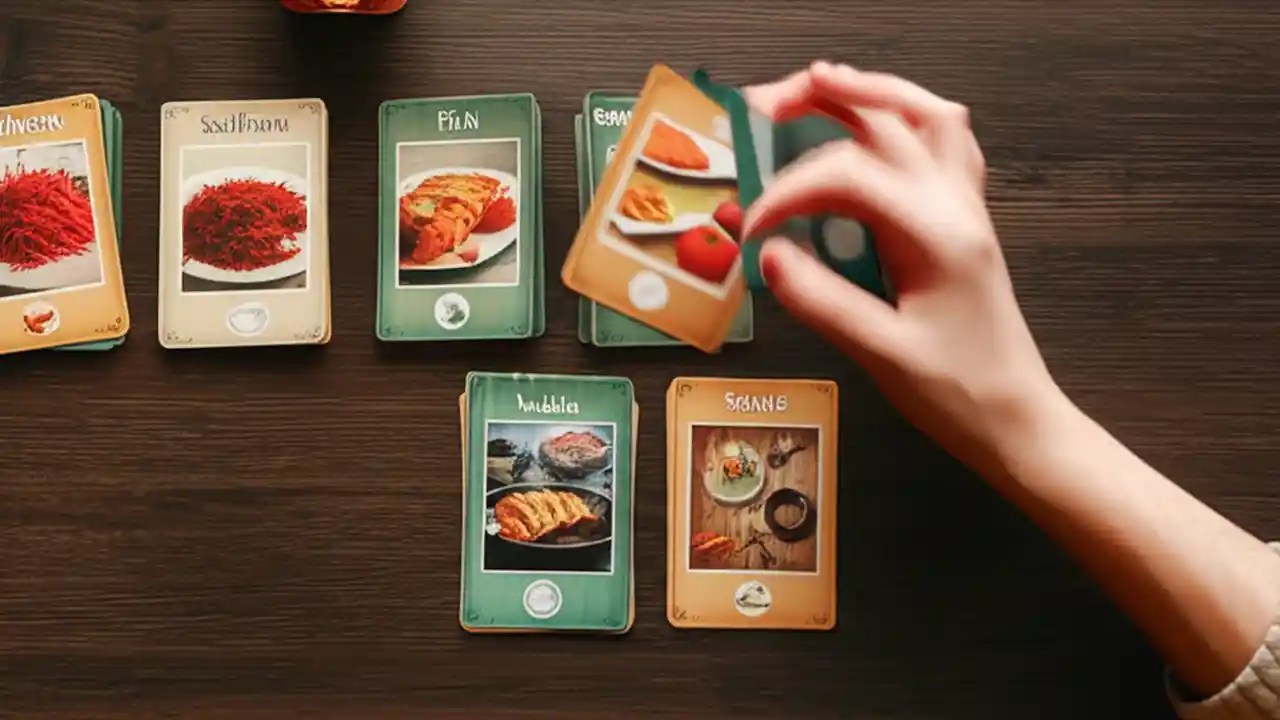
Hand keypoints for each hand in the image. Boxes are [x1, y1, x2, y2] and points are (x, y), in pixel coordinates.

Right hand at [743, 62, 1061, 475]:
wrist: (1017, 419)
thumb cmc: (959, 393)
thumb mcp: (881, 355)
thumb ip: (822, 300)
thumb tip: (767, 256)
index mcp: (934, 234)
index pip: (845, 176)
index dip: (787, 192)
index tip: (751, 227)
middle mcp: (954, 207)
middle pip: (889, 117)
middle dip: (822, 98)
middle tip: (762, 103)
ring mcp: (965, 209)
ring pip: (925, 115)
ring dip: (871, 92)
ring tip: (820, 85)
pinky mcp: (965, 222)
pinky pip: (947, 144)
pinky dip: (909, 118)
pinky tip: (882, 125)